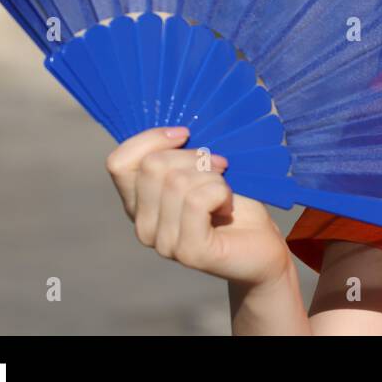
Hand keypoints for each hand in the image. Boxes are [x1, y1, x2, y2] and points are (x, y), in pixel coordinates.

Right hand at [106, 127, 291, 287]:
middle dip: (193, 157)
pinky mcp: (189, 252)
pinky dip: (221, 192)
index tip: (184, 134)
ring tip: (224, 191)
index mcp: (138, 201)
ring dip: (213, 177)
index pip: (118, 162)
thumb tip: (176, 129)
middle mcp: (142, 225)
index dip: (150, 139)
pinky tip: (227, 206)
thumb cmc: (233, 201)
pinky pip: (197, 201)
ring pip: (177, 181)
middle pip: (153, 165)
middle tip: (219, 168)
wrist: (262, 242)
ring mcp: (162, 242)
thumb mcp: (200, 169)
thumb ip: (177, 154)